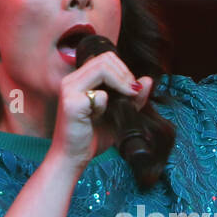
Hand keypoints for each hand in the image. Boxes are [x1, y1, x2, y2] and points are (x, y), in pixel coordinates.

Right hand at [51, 50, 152, 170]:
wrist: (73, 157)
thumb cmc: (92, 136)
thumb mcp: (118, 114)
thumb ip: (132, 97)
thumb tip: (147, 80)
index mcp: (80, 79)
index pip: (106, 58)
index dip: (124, 69)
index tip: (133, 88)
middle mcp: (71, 80)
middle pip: (105, 59)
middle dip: (125, 74)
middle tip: (133, 93)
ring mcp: (69, 91)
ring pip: (102, 69)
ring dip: (120, 83)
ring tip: (126, 98)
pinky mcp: (72, 105)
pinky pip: (99, 95)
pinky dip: (106, 104)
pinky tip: (100, 116)